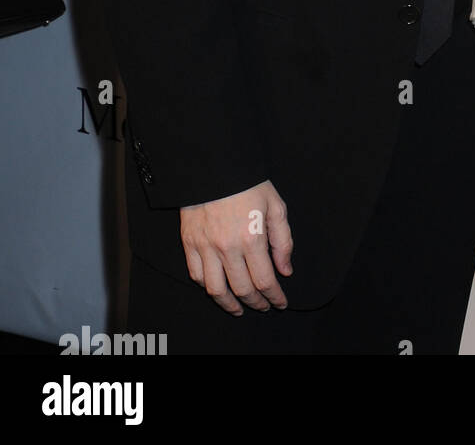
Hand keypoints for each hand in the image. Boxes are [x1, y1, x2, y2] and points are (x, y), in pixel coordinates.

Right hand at [179, 180, 292, 314]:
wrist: (216, 165)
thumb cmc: (249, 184)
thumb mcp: (276, 206)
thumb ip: (282, 241)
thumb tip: (285, 270)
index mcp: (251, 238)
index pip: (264, 281)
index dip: (274, 297)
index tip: (280, 303)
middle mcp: (227, 247)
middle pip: (242, 290)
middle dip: (256, 303)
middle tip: (264, 306)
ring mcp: (205, 247)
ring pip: (216, 290)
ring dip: (229, 304)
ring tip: (239, 308)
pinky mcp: (189, 242)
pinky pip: (196, 275)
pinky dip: (207, 287)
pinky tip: (218, 289)